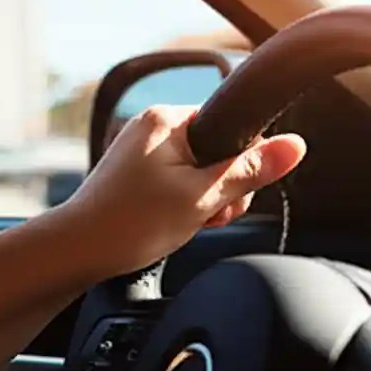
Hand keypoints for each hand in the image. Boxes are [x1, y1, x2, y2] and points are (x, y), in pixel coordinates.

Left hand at [59, 105, 305, 277]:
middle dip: (221, 189)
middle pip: (217, 151)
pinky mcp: (135, 174)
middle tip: (204, 214)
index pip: (232, 128)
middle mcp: (153, 127)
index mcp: (168, 119)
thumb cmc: (129, 223)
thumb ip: (250, 171)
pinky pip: (177, 182)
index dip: (242, 165)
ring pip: (199, 171)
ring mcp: (142, 151)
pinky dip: (182, 205)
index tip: (229, 195)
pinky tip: (170, 224)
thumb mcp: (202, 198)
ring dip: (203, 201)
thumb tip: (295, 145)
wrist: (76, 251)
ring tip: (183, 222)